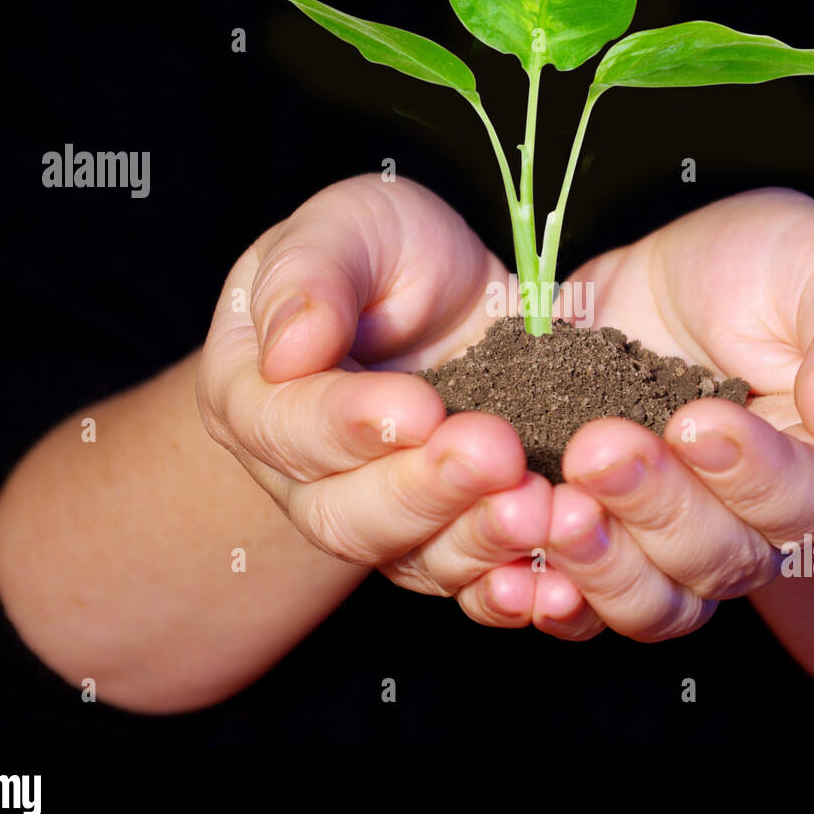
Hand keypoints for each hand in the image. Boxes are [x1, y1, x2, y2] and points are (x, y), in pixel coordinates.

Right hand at [195, 175, 566, 627]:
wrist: (447, 299)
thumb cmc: (383, 252)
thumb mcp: (349, 226)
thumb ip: (311, 274)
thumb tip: (287, 350)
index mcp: (255, 396)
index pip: (287, 427)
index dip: (350, 424)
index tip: (420, 407)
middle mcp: (302, 476)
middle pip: (345, 514)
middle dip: (425, 488)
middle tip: (497, 454)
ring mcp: (375, 517)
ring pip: (411, 558)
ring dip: (477, 538)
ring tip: (540, 507)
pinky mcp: (443, 539)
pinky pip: (468, 581)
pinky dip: (512, 587)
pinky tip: (558, 577)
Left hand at [540, 188, 813, 640]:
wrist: (678, 290)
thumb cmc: (764, 271)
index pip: (801, 499)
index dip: (750, 473)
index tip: (697, 421)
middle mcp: (755, 527)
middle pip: (717, 558)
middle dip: (655, 507)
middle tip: (598, 447)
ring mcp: (674, 543)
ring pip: (652, 601)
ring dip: (599, 565)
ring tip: (553, 508)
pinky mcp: (606, 539)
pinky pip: (584, 601)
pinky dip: (548, 598)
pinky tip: (507, 571)